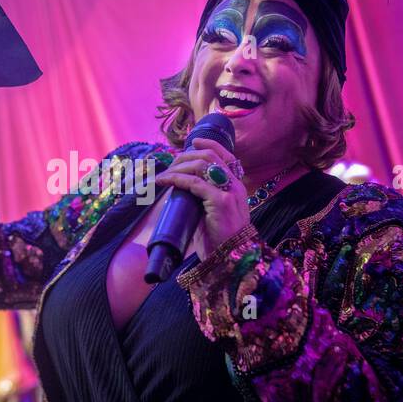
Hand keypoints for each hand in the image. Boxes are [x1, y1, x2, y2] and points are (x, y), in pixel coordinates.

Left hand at [153, 137, 250, 251]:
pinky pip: (194, 183)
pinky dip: (177, 179)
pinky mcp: (221, 202)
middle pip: (210, 156)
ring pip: (202, 165)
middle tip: (171, 164)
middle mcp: (236, 185)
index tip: (194, 141)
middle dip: (187, 155)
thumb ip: (203, 200)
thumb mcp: (213, 215)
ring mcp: (230, 192)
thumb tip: (180, 191)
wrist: (232, 260)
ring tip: (165, 174)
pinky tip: (165, 181)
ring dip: (179, 166)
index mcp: (237, 186)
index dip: (209, 144)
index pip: (226, 156)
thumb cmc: (220, 241)